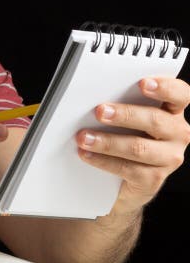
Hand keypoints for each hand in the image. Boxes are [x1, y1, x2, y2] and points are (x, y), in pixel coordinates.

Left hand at [75, 77, 189, 213]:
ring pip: (139, 148)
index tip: (143, 83)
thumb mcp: (126, 119)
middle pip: (156, 121)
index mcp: (172, 112)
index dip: (165, 88)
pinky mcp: (154, 179)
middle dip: (125, 115)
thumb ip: (121, 105)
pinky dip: (103, 161)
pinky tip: (86, 154)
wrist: (122, 178)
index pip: (180, 95)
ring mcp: (168, 158)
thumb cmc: (124, 136)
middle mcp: (177, 134)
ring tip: (84, 137)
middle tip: (100, 111)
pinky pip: (128, 169)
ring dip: (108, 142)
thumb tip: (94, 96)